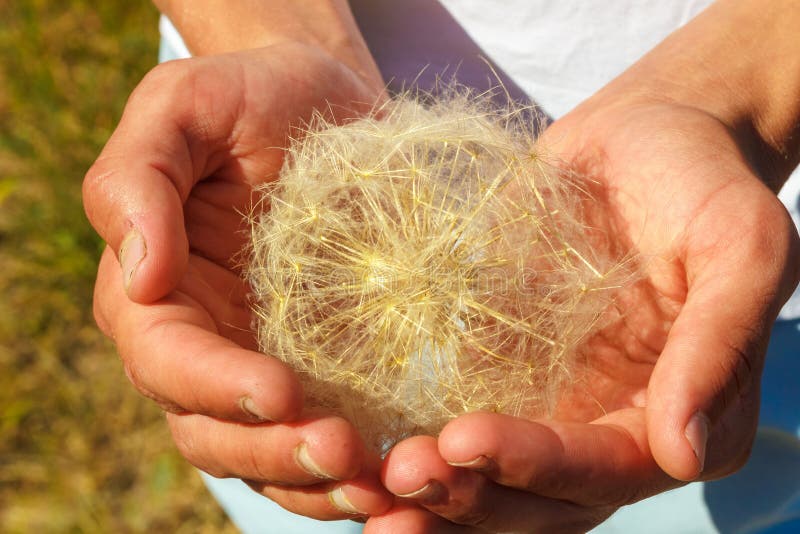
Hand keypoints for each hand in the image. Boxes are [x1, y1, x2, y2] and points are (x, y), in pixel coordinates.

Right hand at [84, 43, 391, 519]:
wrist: (321, 101)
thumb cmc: (247, 96)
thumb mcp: (181, 106)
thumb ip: (138, 180)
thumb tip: (139, 276)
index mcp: (156, 291)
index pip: (168, 359)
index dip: (216, 387)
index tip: (281, 392)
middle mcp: (203, 341)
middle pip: (213, 429)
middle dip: (272, 451)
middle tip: (341, 451)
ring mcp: (260, 360)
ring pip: (265, 452)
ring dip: (313, 481)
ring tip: (374, 480)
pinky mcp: (321, 365)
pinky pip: (320, 431)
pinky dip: (348, 467)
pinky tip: (393, 469)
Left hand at [367, 1, 799, 529]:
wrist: (648, 134)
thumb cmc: (706, 181)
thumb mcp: (742, 248)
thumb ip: (721, 346)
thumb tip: (685, 453)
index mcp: (675, 415)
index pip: (605, 469)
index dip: (537, 465)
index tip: (465, 440)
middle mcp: (611, 425)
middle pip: (540, 495)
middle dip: (470, 496)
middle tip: (399, 476)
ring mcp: (554, 400)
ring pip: (494, 476)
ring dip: (437, 489)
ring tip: (372, 482)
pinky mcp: (507, 367)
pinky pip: (460, 415)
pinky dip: (423, 442)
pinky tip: (366, 450)